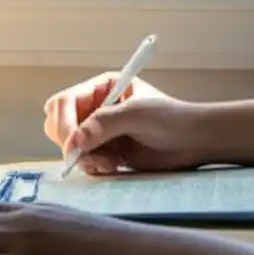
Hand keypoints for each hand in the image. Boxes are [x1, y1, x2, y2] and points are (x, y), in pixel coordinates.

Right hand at [43, 73, 205, 173]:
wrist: (194, 142)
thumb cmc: (172, 119)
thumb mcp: (137, 115)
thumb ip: (104, 124)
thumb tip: (74, 141)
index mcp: (101, 88)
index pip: (65, 103)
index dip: (64, 124)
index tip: (73, 145)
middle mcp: (95, 107)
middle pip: (59, 124)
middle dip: (72, 143)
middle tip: (90, 156)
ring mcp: (99, 131)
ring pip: (70, 146)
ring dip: (85, 157)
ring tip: (110, 162)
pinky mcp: (105, 151)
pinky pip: (84, 160)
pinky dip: (93, 166)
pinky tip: (114, 165)